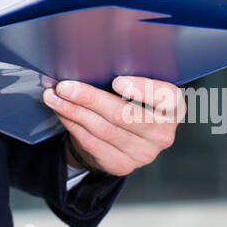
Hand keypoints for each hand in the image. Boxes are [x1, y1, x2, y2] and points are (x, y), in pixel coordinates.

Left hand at [43, 75, 182, 175]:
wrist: (123, 136)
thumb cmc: (130, 101)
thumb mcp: (136, 84)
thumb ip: (127, 73)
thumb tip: (90, 61)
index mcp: (173, 108)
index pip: (166, 98)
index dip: (142, 90)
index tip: (118, 81)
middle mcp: (163, 133)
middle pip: (124, 115)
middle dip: (90, 99)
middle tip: (65, 86)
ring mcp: (143, 153)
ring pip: (103, 130)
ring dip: (73, 111)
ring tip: (54, 97)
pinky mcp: (122, 165)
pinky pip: (92, 143)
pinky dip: (73, 125)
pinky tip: (62, 113)